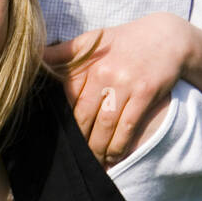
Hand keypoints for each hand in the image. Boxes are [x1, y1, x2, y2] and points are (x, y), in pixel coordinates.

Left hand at [41, 14, 194, 166]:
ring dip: (98, 149)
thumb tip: (34, 56)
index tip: (62, 137)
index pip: (68, 99)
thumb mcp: (91, 39)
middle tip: (76, 158)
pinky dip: (119, 146)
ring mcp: (125, 83)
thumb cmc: (124, 41)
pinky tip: (113, 157)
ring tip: (94, 163)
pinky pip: (127, 127)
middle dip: (79, 140)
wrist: (167, 37)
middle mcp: (104, 73)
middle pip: (84, 116)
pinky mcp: (145, 93)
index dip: (65, 121)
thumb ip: (62, 52)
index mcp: (87, 62)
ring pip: (105, 125)